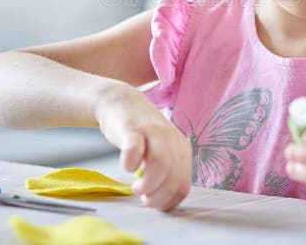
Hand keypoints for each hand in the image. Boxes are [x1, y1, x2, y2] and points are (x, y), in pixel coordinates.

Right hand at [95, 83, 191, 210]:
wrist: (122, 103)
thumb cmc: (141, 135)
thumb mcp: (160, 153)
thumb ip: (166, 174)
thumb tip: (164, 202)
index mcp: (182, 150)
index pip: (182, 187)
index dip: (166, 202)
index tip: (152, 201)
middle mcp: (172, 140)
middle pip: (173, 179)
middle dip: (157, 197)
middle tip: (143, 196)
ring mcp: (153, 132)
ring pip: (161, 164)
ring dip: (148, 184)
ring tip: (137, 188)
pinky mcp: (133, 128)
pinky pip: (135, 149)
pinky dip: (130, 164)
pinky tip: (127, 166)